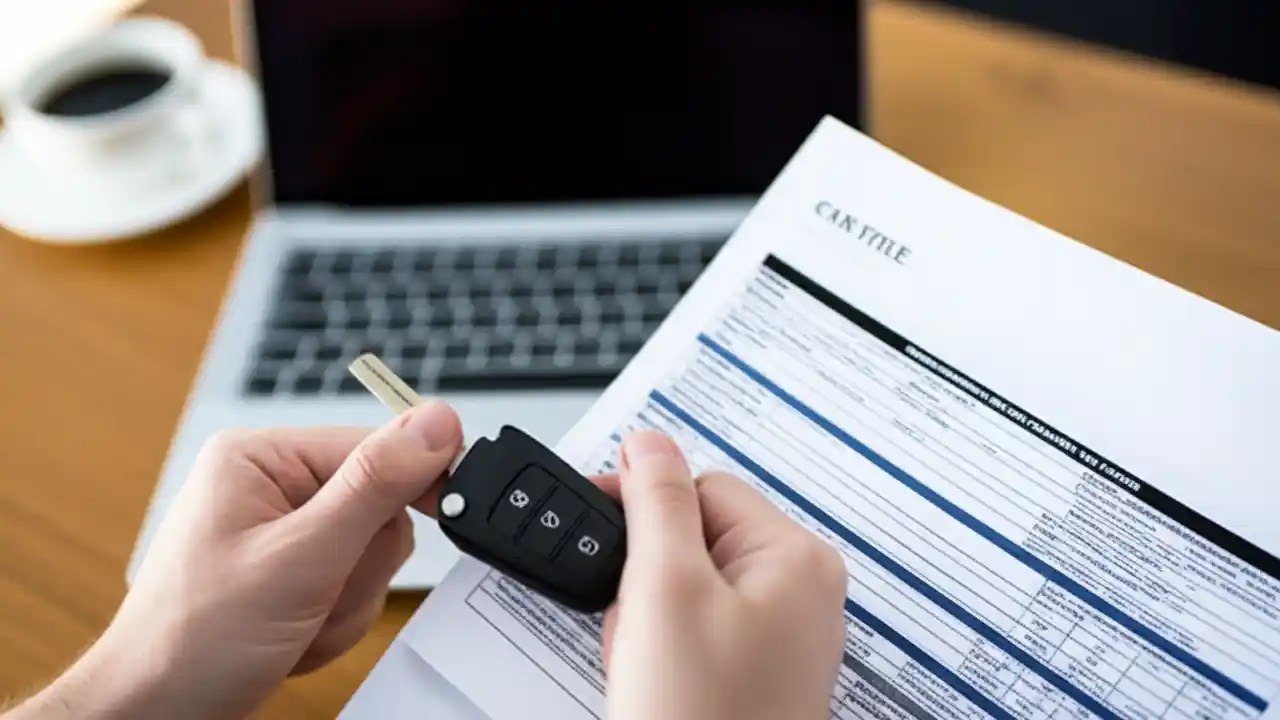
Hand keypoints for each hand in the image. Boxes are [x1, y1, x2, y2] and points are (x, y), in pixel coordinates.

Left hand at [8, 402, 461, 719]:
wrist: (154, 713)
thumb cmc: (196, 639)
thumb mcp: (301, 557)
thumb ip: (375, 486)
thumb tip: (439, 421)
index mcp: (262, 455)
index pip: (376, 446)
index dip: (412, 489)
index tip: (441, 520)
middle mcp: (272, 483)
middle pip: (381, 503)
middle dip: (360, 567)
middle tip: (317, 596)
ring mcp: (283, 529)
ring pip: (373, 550)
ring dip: (349, 599)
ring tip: (300, 621)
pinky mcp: (292, 568)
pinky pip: (355, 582)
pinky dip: (337, 617)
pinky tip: (297, 632)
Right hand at [602, 431, 847, 719]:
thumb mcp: (664, 589)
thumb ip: (656, 503)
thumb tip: (650, 441)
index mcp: (796, 559)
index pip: (704, 486)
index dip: (645, 507)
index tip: (603, 532)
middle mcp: (800, 592)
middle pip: (694, 537)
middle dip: (647, 578)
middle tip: (641, 627)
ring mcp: (778, 637)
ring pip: (685, 587)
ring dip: (648, 619)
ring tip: (648, 666)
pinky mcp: (752, 673)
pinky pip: (692, 631)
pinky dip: (660, 650)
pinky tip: (655, 684)